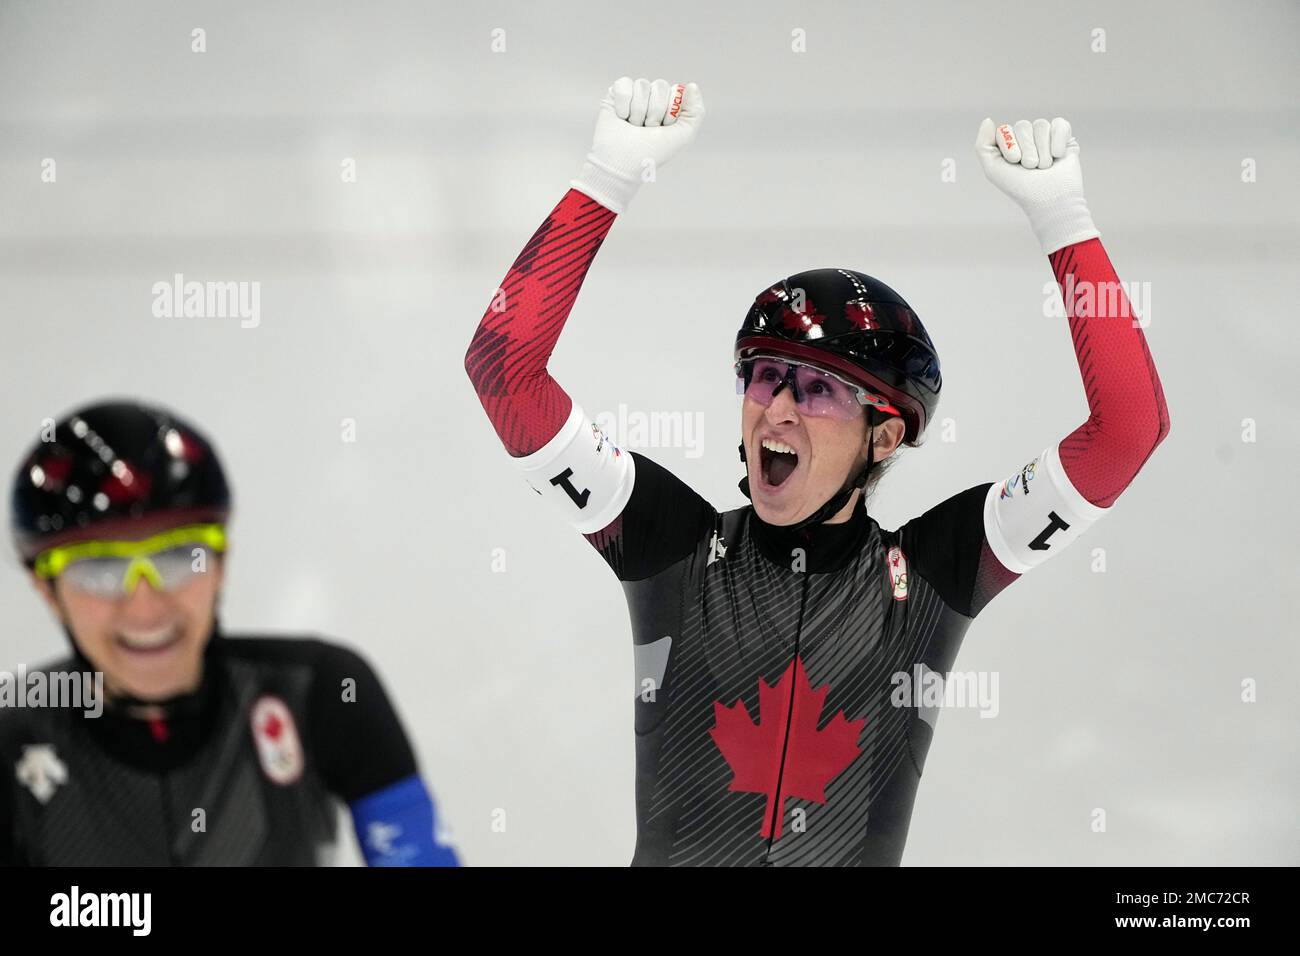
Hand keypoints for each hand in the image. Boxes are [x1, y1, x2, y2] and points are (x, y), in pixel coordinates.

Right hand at [571, 77, 705, 213]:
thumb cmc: (653, 152)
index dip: (671, 112)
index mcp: (670, 105)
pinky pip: (624, 84)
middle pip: (660, 86)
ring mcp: (634, 94)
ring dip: (638, 112)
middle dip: (654, 113)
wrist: (623, 163)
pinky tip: (621, 118)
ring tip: (633, 127)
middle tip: (647, 130)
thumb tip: (691, 85)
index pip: (676, 91)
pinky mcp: (615, 93)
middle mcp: (653, 97)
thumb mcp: (683, 135)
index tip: (664, 129)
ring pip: (642, 85)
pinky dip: (623, 105)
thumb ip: (696, 111)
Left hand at [975, 116, 1098, 254]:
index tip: (1014, 163)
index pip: (1005, 129)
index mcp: (1009, 143)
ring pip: (1041, 125)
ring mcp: (1046, 135)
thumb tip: (988, 120)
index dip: (1010, 147)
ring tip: (1044, 166)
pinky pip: (1059, 124)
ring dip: (1042, 151)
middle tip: (1031, 167)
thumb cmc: (1020, 187)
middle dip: (1027, 151)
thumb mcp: (993, 169)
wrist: (1050, 200)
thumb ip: (983, 145)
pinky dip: (1058, 142)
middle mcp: (1026, 137)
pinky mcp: (1065, 136)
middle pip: (1023, 125)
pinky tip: (1058, 156)